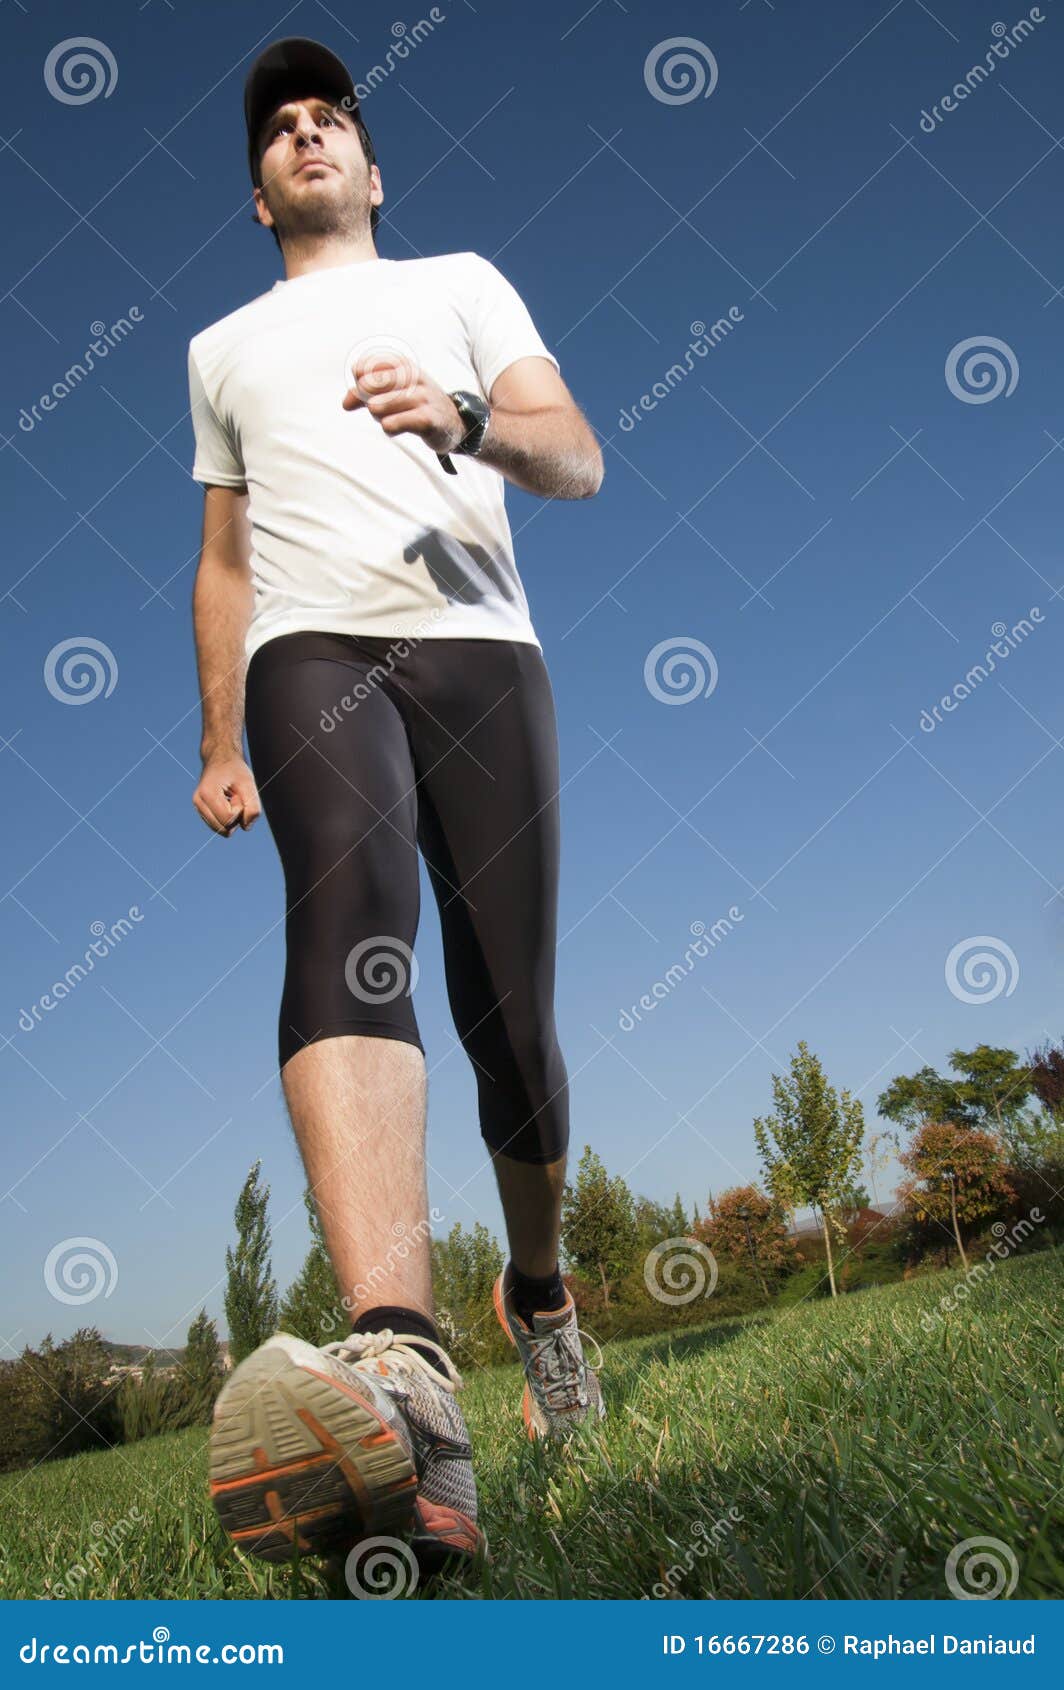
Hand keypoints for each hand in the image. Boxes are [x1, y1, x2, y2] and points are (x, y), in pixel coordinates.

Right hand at [193, 754, 261, 836]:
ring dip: (232, 817)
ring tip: (230, 798)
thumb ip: (253, 806)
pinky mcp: (201, 812)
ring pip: (222, 830)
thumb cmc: (234, 769)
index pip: (228, 818)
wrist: (220, 759)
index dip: (240, 809)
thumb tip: (246, 827)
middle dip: (236, 815)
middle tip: (235, 796)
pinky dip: (228, 818)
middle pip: (224, 827)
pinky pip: (220, 827)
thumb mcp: (248, 783)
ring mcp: (198, 808)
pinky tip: (227, 803)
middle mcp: (198, 802)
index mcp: (207, 793)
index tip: (238, 793)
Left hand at [341, 355, 465, 455]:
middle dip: (365, 397)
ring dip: (377, 414)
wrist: (453, 423)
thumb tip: (345, 403)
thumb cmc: (417, 405)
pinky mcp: (429, 419)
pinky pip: (400, 421)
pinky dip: (390, 426)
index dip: (360, 377)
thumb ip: (367, 394)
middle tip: (373, 407)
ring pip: (382, 405)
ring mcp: (423, 398)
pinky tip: (390, 427)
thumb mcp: (394, 393)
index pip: (372, 364)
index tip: (360, 389)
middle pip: (373, 384)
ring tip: (384, 419)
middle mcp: (415, 378)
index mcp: (406, 367)